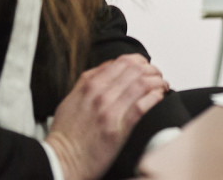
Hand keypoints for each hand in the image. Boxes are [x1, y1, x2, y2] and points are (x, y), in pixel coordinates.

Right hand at [45, 53, 168, 179]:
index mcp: (89, 85)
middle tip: (157, 75)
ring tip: (162, 85)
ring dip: (157, 82)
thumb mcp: (71, 99)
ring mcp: (110, 111)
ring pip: (142, 84)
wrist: (61, 160)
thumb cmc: (66, 134)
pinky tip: (158, 96)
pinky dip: (154, 97)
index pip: (122, 61)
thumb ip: (89, 82)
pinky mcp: (118, 129)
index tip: (145, 66)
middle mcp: (100, 94)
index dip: (139, 61)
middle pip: (135, 70)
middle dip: (151, 70)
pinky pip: (142, 106)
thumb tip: (108, 68)